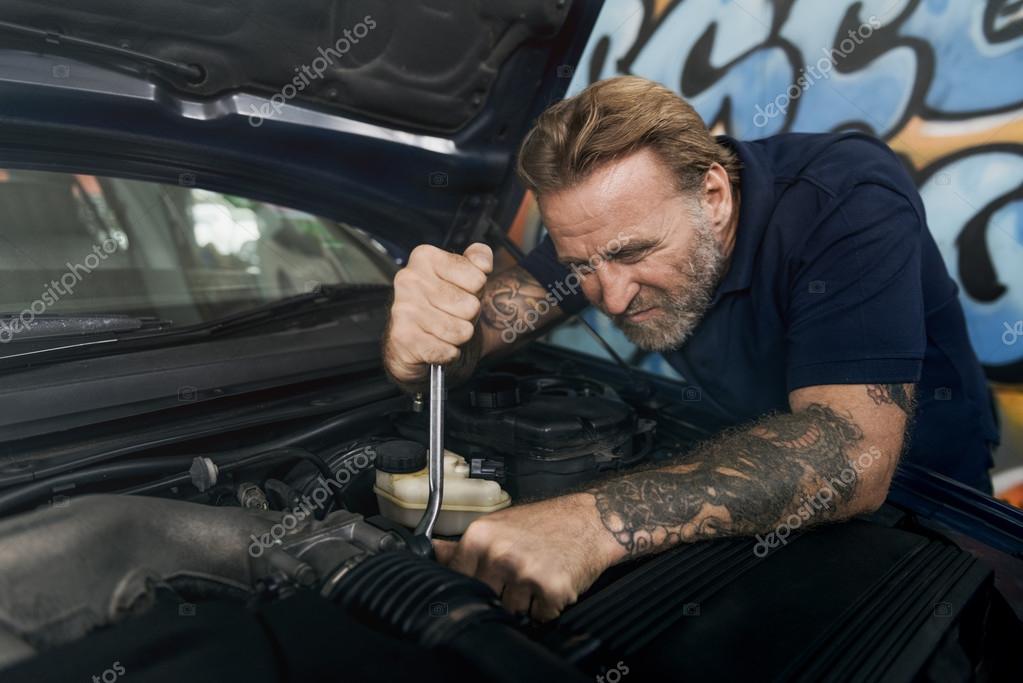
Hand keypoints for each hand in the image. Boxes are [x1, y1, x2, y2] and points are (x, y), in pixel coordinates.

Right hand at [383, 243, 492, 386]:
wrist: (413, 343)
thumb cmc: (443, 306)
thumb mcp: (463, 276)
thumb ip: (478, 258)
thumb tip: (483, 263)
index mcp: (425, 257)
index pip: (478, 278)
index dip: (477, 292)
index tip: (461, 292)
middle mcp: (409, 279)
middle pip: (471, 306)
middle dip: (468, 317)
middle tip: (452, 315)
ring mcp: (403, 308)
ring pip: (461, 331)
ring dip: (459, 337)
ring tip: (445, 331)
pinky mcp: (402, 337)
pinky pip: (447, 351)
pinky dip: (448, 353)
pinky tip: (437, 345)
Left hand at [433, 494, 623, 621]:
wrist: (589, 520)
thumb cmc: (544, 523)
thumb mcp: (497, 525)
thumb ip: (462, 545)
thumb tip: (429, 552)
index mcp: (481, 536)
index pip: (456, 579)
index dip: (471, 584)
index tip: (485, 579)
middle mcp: (500, 553)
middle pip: (485, 598)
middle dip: (501, 593)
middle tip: (519, 573)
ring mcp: (525, 572)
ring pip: (512, 611)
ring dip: (525, 603)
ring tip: (538, 575)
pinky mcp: (551, 589)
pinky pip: (540, 616)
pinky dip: (548, 607)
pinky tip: (553, 582)